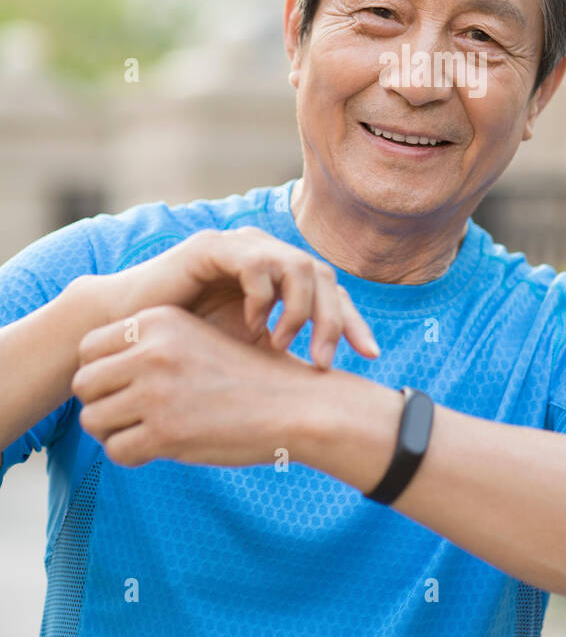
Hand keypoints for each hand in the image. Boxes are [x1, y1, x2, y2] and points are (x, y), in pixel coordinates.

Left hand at [72, 304, 319, 466]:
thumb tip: (94, 372)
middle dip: (100, 402)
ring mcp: (157, 391)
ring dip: (113, 431)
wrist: (298, 405)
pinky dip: (133, 454)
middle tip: (129, 415)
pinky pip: (117, 450)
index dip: (99, 371)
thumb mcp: (198, 340)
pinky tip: (160, 448)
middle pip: (84, 382)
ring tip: (145, 432)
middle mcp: (153, 350)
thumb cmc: (249, 376)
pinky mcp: (166, 432)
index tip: (122, 386)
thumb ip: (152, 347)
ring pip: (93, 419)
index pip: (89, 346)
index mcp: (161, 320)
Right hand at [81, 226, 378, 368]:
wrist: (124, 331)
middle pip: (323, 275)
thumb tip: (328, 390)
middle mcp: (266, 253)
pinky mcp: (212, 248)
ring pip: (297, 265)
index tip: (371, 357)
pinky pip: (255, 263)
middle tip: (324, 360)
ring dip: (297, 309)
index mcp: (280, 275)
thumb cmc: (185, 345)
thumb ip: (281, 352)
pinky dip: (262, 296)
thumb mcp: (245, 350)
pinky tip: (253, 327)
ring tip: (282, 345)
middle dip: (333, 319)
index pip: (331, 291)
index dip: (353, 321)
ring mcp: (241, 246)